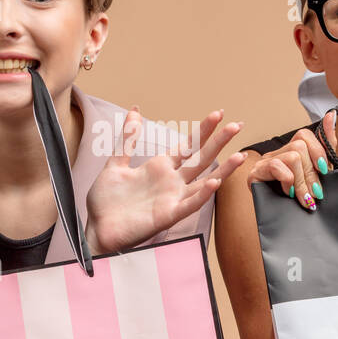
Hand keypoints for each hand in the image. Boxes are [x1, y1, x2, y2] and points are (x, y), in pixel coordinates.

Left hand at [84, 106, 246, 254]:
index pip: (188, 145)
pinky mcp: (168, 215)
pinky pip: (189, 204)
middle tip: (236, 125)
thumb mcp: (115, 163)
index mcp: (160, 167)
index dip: (203, 130)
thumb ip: (128, 138)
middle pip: (201, 158)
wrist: (97, 227)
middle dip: (219, 142)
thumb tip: (134, 111)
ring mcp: (172, 199)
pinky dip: (202, 194)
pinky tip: (214, 183)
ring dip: (223, 170)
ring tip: (240, 156)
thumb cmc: (106, 201)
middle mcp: (171, 182)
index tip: (218, 114)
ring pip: (204, 182)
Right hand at [245, 109, 337, 211]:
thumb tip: (331, 115)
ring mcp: (264, 162)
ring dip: (302, 181)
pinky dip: (287, 181)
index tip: (324, 171)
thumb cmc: (301, 198)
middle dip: (312, 174)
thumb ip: (326, 144)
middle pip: (299, 146)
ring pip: (292, 156)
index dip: (318, 151)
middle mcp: (277, 153)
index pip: (305, 135)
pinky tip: (287, 193)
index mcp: (291, 151)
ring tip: (304, 198)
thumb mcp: (319, 173)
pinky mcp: (254, 174)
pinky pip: (276, 166)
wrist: (283, 224)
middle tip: (315, 194)